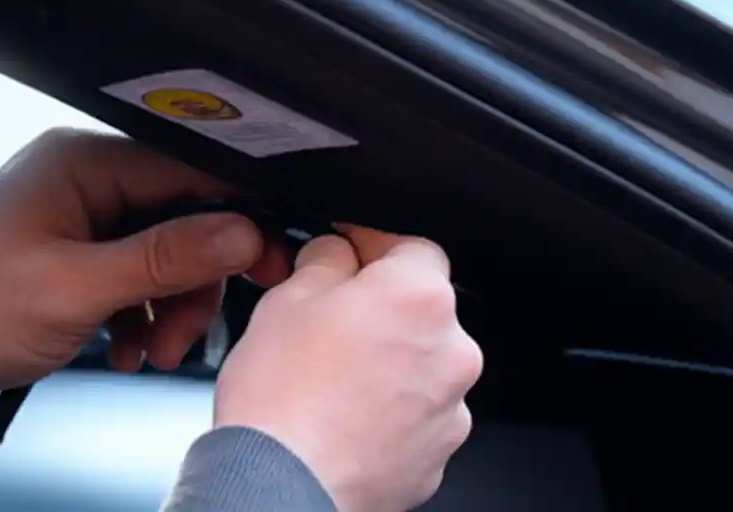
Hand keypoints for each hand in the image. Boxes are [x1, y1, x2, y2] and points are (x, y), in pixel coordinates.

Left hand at [0, 129, 288, 443]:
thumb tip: (241, 235)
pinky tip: (127, 347)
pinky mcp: (69, 252)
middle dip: (195, 281)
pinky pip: (132, 274)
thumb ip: (164, 260)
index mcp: (83, 164)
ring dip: (168, 307)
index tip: (270, 260)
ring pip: (161, 252)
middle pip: (183, 217)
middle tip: (191, 333)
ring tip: (150, 352)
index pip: (191, 171)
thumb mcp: (75, 290)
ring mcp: (75, 216)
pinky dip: (140, 314)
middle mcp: (82, 180)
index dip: (238, 217)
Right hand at [214, 228, 481, 511]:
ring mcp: (450, 407)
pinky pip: (417, 413)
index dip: (372, 245)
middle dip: (379, 309)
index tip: (346, 252)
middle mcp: (451, 350)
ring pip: (420, 363)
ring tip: (329, 380)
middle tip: (326, 323)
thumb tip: (338, 252)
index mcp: (419, 297)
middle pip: (420, 308)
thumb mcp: (286, 299)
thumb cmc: (280, 399)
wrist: (280, 488)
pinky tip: (343, 415)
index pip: (412, 245)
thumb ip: (326, 259)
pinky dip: (388, 409)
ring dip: (386, 361)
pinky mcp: (439, 453)